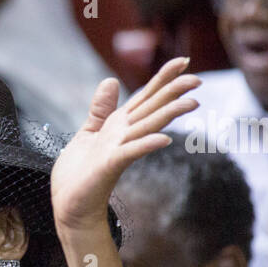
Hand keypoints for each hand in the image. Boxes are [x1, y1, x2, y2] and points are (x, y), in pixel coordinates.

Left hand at [51, 58, 200, 233]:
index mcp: (119, 125)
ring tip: (193, 102)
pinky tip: (163, 140)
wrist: (69, 205)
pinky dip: (145, 145)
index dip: (163, 78)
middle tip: (198, 79)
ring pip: (147, 127)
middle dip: (173, 93)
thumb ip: (101, 110)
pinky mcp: (109, 166)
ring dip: (169, 114)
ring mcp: (119, 150)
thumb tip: (110, 80)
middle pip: (153, 109)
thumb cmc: (79, 174)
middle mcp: (124, 136)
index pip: (146, 97)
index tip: (183, 60)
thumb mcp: (88, 133)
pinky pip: (130, 153)